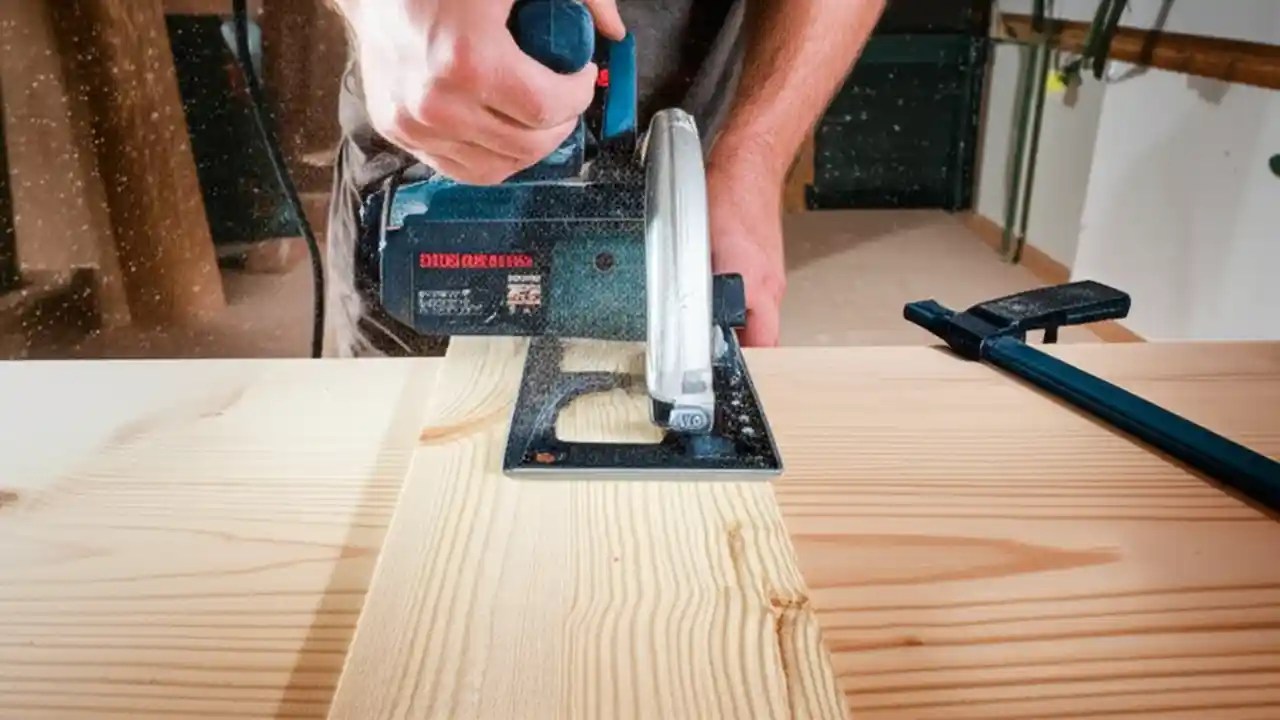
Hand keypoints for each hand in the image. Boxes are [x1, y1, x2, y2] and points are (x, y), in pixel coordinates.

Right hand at [345, 0, 624, 184]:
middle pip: (528, 145)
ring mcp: (414, 122)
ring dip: (529, 145)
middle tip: (562, 96)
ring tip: (535, 114)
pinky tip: (504, 128)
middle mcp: (436, 100)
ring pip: (499, 167)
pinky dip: (493, 156)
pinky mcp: (398, 131)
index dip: (578, 94)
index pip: (548, 108)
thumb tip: (614, 32)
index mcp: (468, 59)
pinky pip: (462, 170)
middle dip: (560, 123)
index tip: (580, 74)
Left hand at [706, 155, 785, 346]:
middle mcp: (770, 284)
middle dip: (741, 350)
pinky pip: (758, 297)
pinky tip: (722, 297)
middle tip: (717, 360)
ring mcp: (772, 275)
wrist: (751, 165)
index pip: (761, 344)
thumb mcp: (699, 243)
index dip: (745, 364)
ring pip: (760, 317)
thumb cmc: (729, 194)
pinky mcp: (767, 265)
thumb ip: (698, 283)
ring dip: (741, 327)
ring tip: (716, 333)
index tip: (728, 374)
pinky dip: (743, 305)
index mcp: (756, 283)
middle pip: (762, 336)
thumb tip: (689, 314)